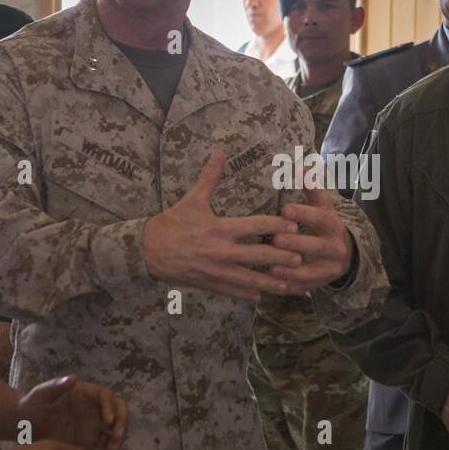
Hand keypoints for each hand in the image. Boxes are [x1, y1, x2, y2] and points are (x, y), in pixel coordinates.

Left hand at [18, 374, 127, 449]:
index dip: (110, 406)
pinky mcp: (90, 439)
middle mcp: (93, 406)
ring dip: (118, 438)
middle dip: (121, 422)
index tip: (107, 421)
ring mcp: (93, 423)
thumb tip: (74, 378)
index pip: (105, 395)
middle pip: (118, 410)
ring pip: (115, 427)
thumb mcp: (39, 394)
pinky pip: (107, 443)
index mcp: (84, 393)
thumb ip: (55, 386)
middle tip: (116, 438)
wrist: (23, 426)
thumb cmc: (30, 405)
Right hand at [143, 149, 304, 301]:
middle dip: (280, 257)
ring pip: (248, 279)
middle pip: (258, 255)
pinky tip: (259, 297)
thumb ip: (209, 177)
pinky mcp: (208, 283)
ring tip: (287, 284)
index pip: (255, 226)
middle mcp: (221, 251)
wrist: (147, 250)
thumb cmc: (172, 223)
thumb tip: (219, 152)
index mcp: (220, 228)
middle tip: (301, 258)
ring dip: (269, 282)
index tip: (294, 225)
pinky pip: (231, 291)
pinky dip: (245, 294)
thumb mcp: (192, 199)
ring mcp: (216, 270)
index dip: (276, 225)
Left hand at [267, 186, 354, 292]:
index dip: (305, 214)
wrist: (344, 254)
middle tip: (275, 239)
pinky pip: (306, 288)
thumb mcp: (322, 207)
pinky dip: (290, 288)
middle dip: (297, 244)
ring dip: (292, 271)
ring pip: (313, 272)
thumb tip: (302, 167)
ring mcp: (330, 269)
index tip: (285, 209)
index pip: (321, 218)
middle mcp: (336, 248)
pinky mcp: (321, 284)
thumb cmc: (325, 226)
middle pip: (318, 247)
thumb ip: (312, 189)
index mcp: (334, 226)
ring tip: (270, 268)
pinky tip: (273, 286)